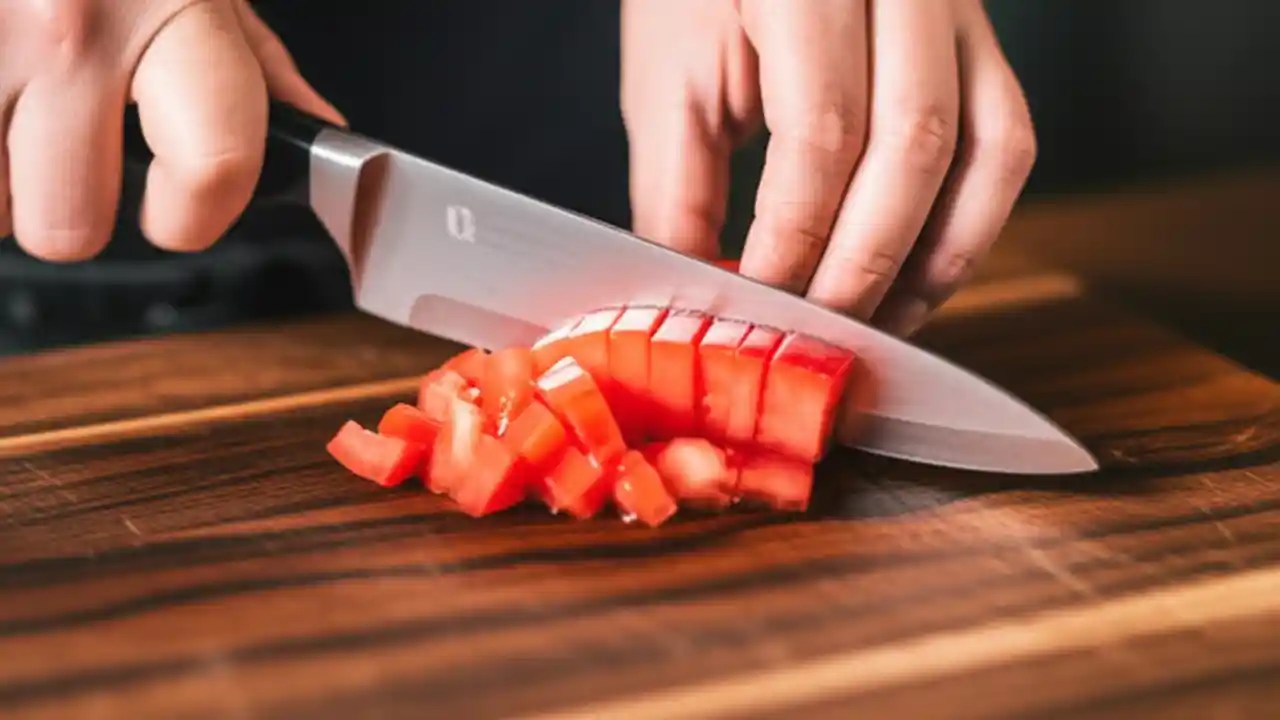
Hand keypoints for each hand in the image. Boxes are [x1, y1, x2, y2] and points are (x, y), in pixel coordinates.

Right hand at [0, 0, 341, 261]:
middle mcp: (70, 25)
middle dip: (68, 205)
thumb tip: (314, 130)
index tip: (176, 212)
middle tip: (67, 150)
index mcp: (172, 11)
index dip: (193, 218)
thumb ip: (251, 64)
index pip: (216, 169)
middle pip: (67, 227)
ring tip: (12, 99)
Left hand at [622, 0, 1036, 335]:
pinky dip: (968, 227)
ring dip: (935, 261)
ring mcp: (959, 7)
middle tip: (816, 331)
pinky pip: (1004, 145)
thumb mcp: (669, 77)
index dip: (796, 238)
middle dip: (864, 264)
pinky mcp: (983, 40)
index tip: (762, 304)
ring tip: (876, 323)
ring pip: (986, 152)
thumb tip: (698, 299)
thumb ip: (678, 192)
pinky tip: (916, 277)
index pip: (823, 128)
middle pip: (914, 147)